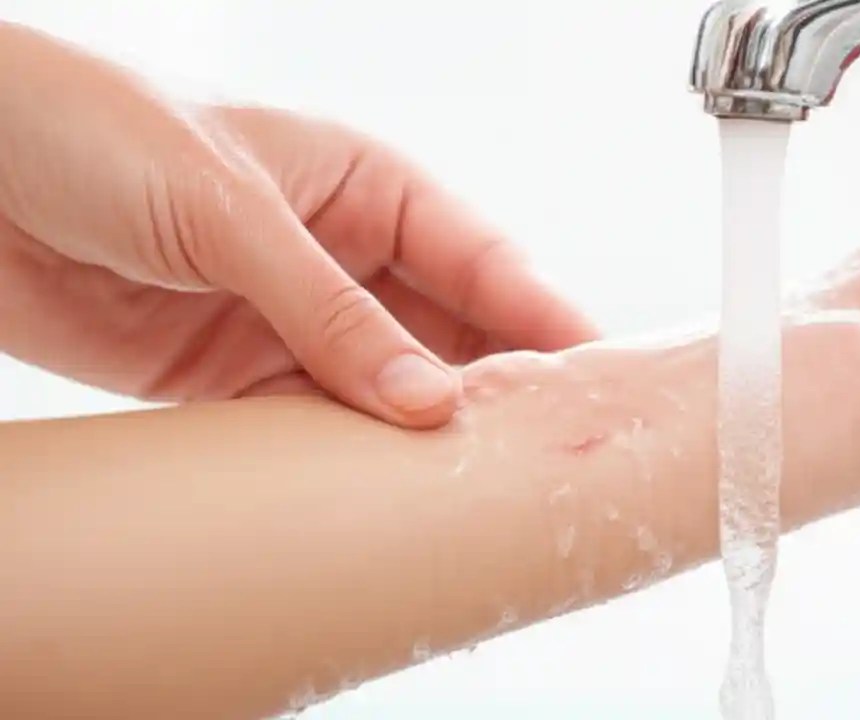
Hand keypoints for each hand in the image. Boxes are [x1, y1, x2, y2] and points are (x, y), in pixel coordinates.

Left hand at [0, 22, 595, 427]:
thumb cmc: (95, 128)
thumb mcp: (231, 211)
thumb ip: (331, 313)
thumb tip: (425, 401)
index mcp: (367, 184)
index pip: (484, 259)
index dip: (546, 318)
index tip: (599, 376)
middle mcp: (343, 253)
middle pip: (451, 333)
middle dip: (499, 389)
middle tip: (548, 451)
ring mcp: (293, 317)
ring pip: (390, 388)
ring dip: (426, 434)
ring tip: (476, 484)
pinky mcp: (235, 372)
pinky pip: (316, 422)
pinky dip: (350, 457)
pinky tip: (384, 487)